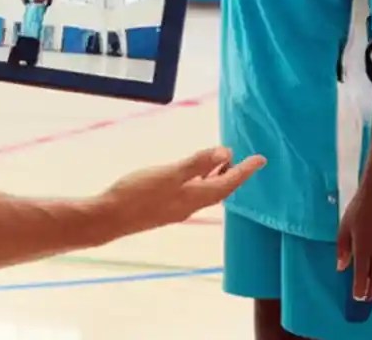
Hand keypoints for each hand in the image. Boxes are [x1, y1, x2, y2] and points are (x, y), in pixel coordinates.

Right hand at [99, 147, 264, 233]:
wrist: (109, 218)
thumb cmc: (138, 194)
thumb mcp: (169, 174)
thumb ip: (197, 163)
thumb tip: (226, 152)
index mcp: (195, 197)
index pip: (228, 182)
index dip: (245, 170)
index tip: (261, 159)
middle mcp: (190, 205)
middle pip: (220, 190)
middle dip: (233, 175)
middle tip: (245, 161)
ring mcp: (176, 207)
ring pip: (205, 192)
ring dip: (216, 177)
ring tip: (222, 163)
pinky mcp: (163, 207)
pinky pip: (191, 192)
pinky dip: (198, 181)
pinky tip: (189, 175)